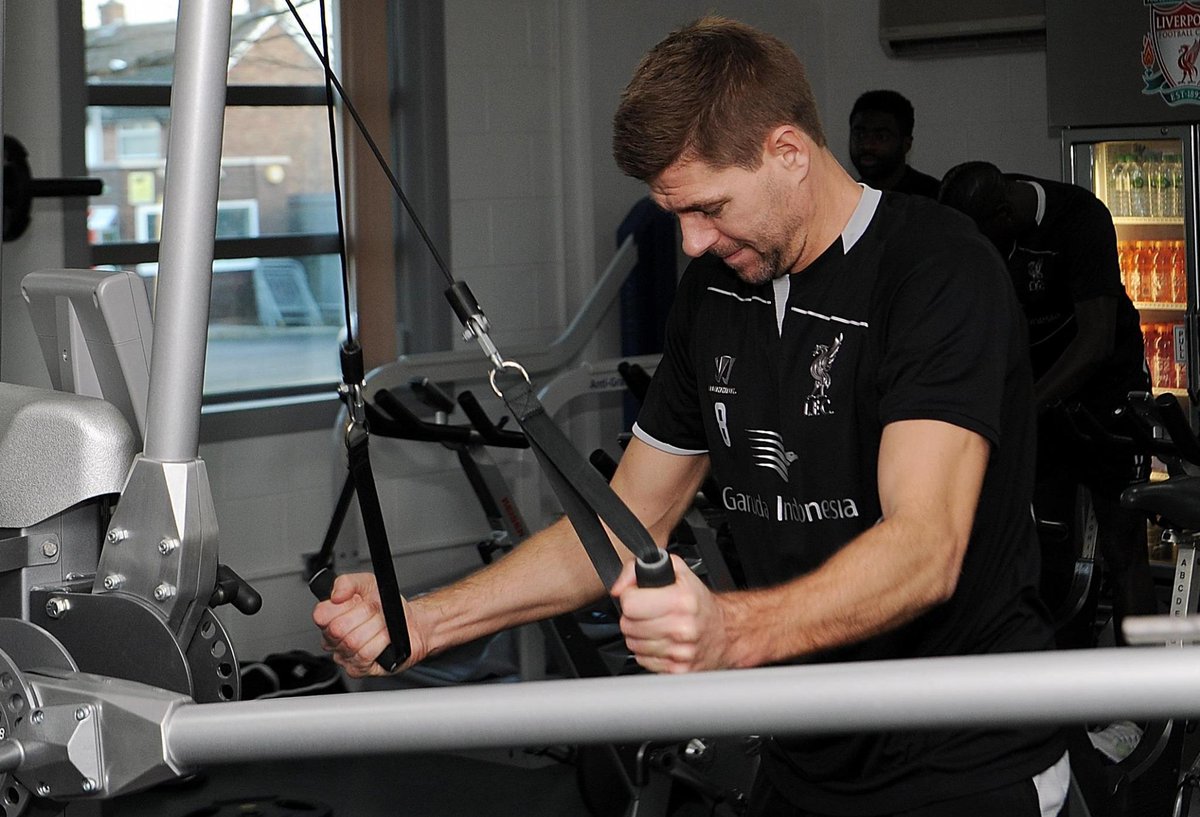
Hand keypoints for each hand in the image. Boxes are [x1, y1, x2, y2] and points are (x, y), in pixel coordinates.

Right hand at [311, 572, 425, 677]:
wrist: (410, 623)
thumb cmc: (386, 606)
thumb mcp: (367, 584)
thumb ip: (347, 582)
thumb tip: (334, 595)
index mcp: (330, 618)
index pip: (321, 615)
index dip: (343, 605)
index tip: (357, 601)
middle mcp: (333, 639)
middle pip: (338, 629)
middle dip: (364, 614)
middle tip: (375, 612)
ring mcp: (344, 655)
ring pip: (353, 642)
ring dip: (375, 628)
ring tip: (382, 624)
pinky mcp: (358, 668)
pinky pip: (365, 654)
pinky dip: (381, 642)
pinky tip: (384, 638)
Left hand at [610, 554, 734, 672]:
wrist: (727, 632)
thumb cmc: (699, 602)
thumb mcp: (675, 571)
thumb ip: (638, 569)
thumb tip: (618, 588)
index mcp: (681, 601)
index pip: (630, 604)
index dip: (630, 598)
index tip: (640, 597)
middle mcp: (682, 628)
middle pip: (628, 626)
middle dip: (634, 618)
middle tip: (650, 613)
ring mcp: (680, 652)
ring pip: (633, 645)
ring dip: (640, 636)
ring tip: (658, 627)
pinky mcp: (678, 670)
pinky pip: (643, 661)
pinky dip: (648, 653)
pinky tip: (663, 642)